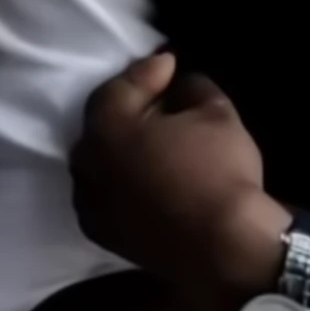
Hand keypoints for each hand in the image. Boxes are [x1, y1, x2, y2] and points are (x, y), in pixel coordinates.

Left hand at [70, 53, 285, 295]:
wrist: (222, 248)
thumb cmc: (218, 171)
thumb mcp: (217, 112)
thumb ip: (193, 87)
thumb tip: (181, 85)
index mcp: (107, 130)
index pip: (119, 88)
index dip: (148, 71)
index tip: (172, 62)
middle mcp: (87, 167)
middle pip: (103, 124)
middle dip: (130, 106)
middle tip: (161, 95)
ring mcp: (92, 206)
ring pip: (102, 162)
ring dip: (124, 144)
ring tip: (155, 135)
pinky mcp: (105, 234)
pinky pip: (108, 192)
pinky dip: (124, 177)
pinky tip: (150, 174)